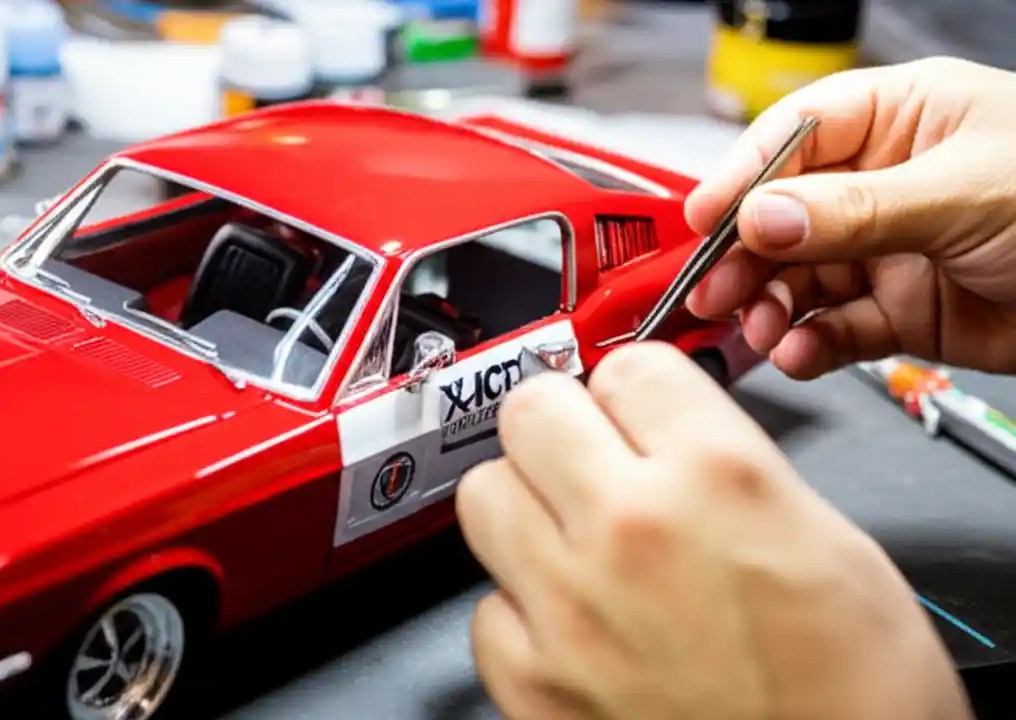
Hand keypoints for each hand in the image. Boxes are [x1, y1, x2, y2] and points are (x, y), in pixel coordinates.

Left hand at [457, 344, 969, 719]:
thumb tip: (674, 436)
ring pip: (485, 494)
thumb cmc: (860, 698)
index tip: (642, 411)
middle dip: (565, 426)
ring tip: (575, 537)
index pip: (628, 366)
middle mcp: (629, 529)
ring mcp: (568, 607)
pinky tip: (573, 623)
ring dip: (527, 505)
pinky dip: (521, 608)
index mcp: (718, 477)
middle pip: (532, 409)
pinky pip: (486, 605)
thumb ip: (733, 467)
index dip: (639, 388)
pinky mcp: (532, 680)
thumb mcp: (833, 542)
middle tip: (595, 459)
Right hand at [685, 57, 1015, 378]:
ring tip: (764, 330)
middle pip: (784, 215)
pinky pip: (836, 328)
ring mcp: (890, 250)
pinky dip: (811, 345)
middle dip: (746, 256)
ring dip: (773, 307)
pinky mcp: (903, 312)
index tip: (703, 219)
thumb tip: (765, 218)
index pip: (796, 139)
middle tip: (717, 291)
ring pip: (802, 279)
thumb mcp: (964, 194)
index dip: (743, 177)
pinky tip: (801, 352)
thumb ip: (855, 211)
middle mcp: (885, 183)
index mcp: (902, 119)